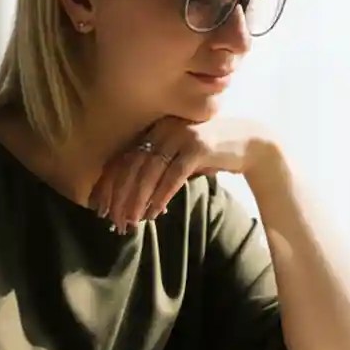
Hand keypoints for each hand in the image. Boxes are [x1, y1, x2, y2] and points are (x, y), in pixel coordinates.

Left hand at [90, 116, 275, 232]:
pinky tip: (155, 213)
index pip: (123, 158)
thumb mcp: (178, 160)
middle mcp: (164, 128)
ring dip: (138, 200)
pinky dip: (162, 196)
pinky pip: (174, 176)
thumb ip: (156, 172)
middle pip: (132, 166)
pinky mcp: (199, 147)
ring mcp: (181, 136)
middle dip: (120, 196)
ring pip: (150, 172)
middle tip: (113, 220)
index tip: (99, 207)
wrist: (250, 143)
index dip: (109, 184)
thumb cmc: (210, 155)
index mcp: (154, 129)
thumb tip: (131, 202)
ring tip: (131, 221)